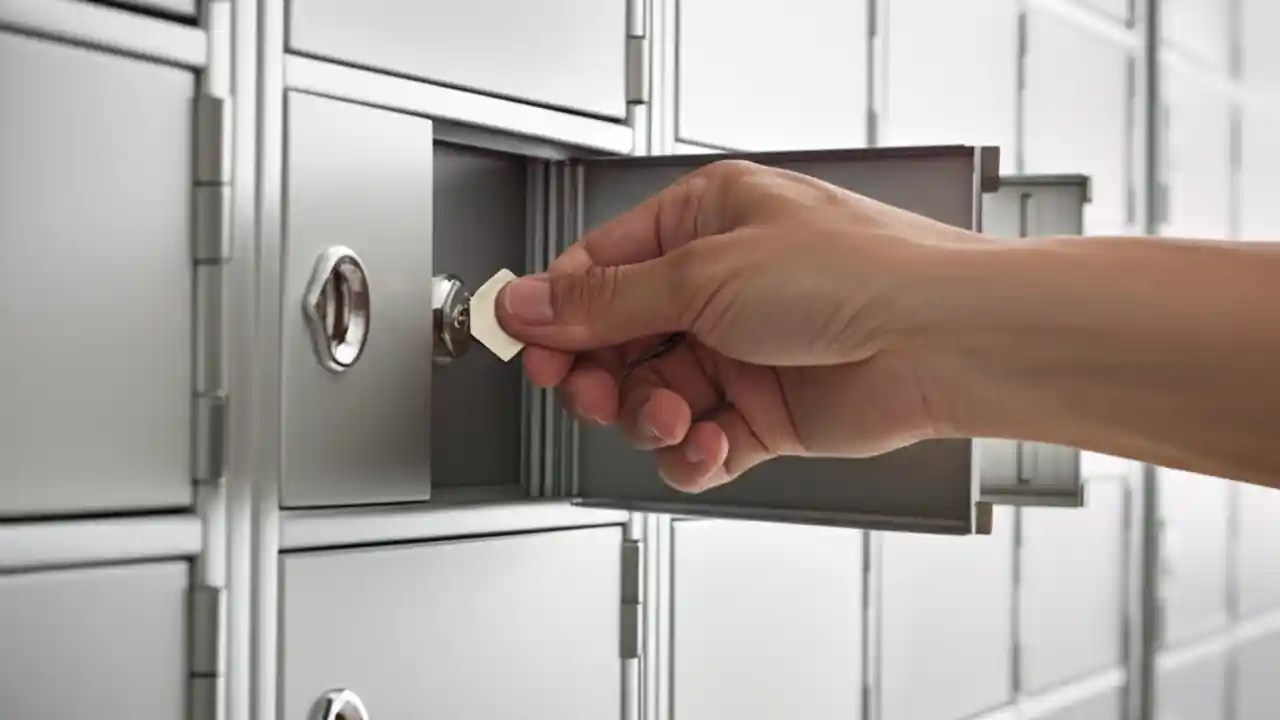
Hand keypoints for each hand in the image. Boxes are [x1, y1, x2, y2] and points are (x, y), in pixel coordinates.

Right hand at [495, 159, 979, 491]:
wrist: (940, 340)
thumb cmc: (854, 273)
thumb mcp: (705, 273)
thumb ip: (607, 301)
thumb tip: (531, 301)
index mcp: (701, 223)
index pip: (598, 270)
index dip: (558, 313)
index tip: (529, 347)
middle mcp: (717, 286)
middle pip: (616, 341)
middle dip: (599, 375)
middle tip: (590, 391)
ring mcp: (739, 351)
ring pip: (652, 399)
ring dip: (650, 416)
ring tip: (673, 416)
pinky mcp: (763, 412)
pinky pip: (699, 442)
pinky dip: (693, 453)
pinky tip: (709, 444)